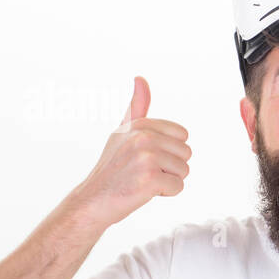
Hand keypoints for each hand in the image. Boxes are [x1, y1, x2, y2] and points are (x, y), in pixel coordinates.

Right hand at [69, 76, 191, 229]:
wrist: (92, 201)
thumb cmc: (112, 169)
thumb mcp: (123, 133)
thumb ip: (136, 108)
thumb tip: (140, 78)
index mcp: (140, 125)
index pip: (182, 135)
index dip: (169, 151)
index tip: (146, 157)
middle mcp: (143, 137)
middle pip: (186, 153)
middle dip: (171, 166)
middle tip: (144, 172)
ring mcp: (146, 157)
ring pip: (185, 170)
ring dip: (168, 180)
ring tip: (143, 181)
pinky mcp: (150, 179)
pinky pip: (178, 187)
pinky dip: (165, 194)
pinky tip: (143, 192)